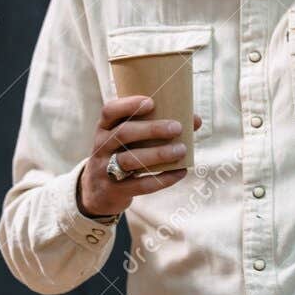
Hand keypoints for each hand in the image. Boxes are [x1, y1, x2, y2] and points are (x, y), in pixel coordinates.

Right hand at [76, 97, 200, 218]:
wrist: (98, 192)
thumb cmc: (123, 155)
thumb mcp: (129, 141)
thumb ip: (156, 128)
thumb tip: (195, 120)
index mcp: (104, 129)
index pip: (109, 112)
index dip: (128, 105)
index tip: (151, 102)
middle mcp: (101, 147)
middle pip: (123, 134)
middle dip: (151, 129)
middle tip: (177, 127)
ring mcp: (105, 169)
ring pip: (129, 160)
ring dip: (158, 154)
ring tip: (181, 150)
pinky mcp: (115, 190)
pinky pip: (140, 185)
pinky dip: (163, 179)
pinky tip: (180, 172)